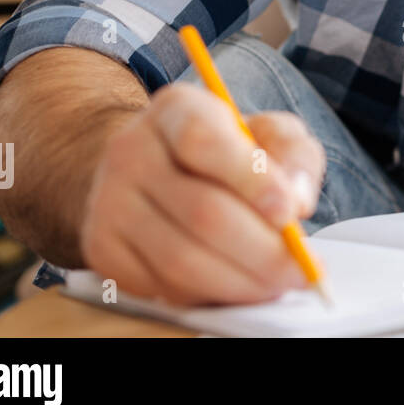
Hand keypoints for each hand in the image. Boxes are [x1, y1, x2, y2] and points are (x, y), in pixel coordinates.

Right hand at [80, 82, 326, 305]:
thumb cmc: (229, 151)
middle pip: (201, 212)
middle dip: (262, 251)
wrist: (159, 170)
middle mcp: (131, 151)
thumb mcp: (270, 133)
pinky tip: (236, 285)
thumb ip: (294, 155)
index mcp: (176, 110)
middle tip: (300, 269)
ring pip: (181, 259)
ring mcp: (108, 202)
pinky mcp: (102, 249)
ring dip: (240, 282)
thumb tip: (296, 201)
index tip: (290, 212)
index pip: (202, 142)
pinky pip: (161, 287)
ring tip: (277, 283)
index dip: (251, 180)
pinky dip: (208, 295)